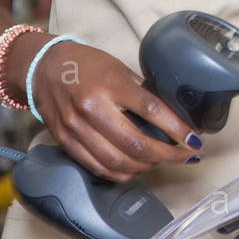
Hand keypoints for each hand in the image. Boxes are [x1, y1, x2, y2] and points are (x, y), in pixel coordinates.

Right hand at [28, 39, 203, 181]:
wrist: (45, 68)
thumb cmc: (87, 65)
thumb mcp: (120, 69)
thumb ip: (143, 92)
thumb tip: (174, 115)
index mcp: (110, 85)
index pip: (152, 111)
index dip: (178, 129)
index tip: (194, 139)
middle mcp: (92, 109)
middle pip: (137, 145)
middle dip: (168, 155)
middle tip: (186, 155)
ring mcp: (76, 129)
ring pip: (119, 163)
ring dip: (148, 167)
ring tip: (164, 160)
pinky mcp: (66, 143)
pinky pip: (99, 168)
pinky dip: (123, 173)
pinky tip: (137, 167)